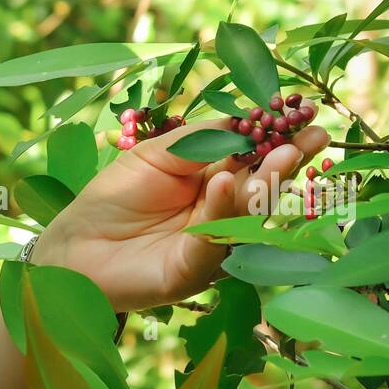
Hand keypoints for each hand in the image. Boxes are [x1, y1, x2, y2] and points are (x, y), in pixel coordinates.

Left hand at [34, 116, 329, 310]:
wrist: (73, 247)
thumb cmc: (114, 198)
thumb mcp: (157, 154)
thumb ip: (200, 140)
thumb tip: (244, 119)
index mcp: (215, 184)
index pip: (255, 159)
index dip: (280, 139)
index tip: (308, 117)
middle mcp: (222, 215)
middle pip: (262, 188)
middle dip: (289, 162)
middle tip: (315, 138)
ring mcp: (211, 245)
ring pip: (246, 215)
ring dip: (267, 183)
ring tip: (283, 154)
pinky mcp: (191, 272)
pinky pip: (211, 239)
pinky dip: (220, 210)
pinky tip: (227, 182)